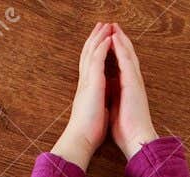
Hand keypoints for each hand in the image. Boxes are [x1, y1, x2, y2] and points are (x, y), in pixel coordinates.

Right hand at [53, 22, 112, 169]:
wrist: (82, 138)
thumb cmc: (89, 131)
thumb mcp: (95, 112)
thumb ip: (98, 102)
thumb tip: (103, 102)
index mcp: (88, 89)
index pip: (91, 65)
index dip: (95, 51)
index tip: (101, 41)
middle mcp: (86, 81)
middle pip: (89, 54)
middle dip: (95, 38)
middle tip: (101, 25)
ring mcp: (88, 80)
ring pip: (92, 52)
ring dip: (99, 37)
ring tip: (105, 25)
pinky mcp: (92, 83)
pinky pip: (97, 59)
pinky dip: (102, 47)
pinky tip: (108, 38)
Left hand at [108, 24, 157, 159]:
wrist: (136, 140)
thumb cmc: (127, 131)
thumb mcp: (116, 110)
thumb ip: (113, 99)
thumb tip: (107, 96)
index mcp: (128, 90)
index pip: (122, 66)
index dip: (116, 53)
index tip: (110, 42)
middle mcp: (133, 83)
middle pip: (126, 56)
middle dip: (120, 41)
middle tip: (113, 27)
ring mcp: (134, 81)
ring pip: (128, 54)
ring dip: (121, 39)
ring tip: (114, 27)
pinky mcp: (133, 83)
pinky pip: (127, 61)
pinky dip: (121, 48)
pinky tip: (116, 38)